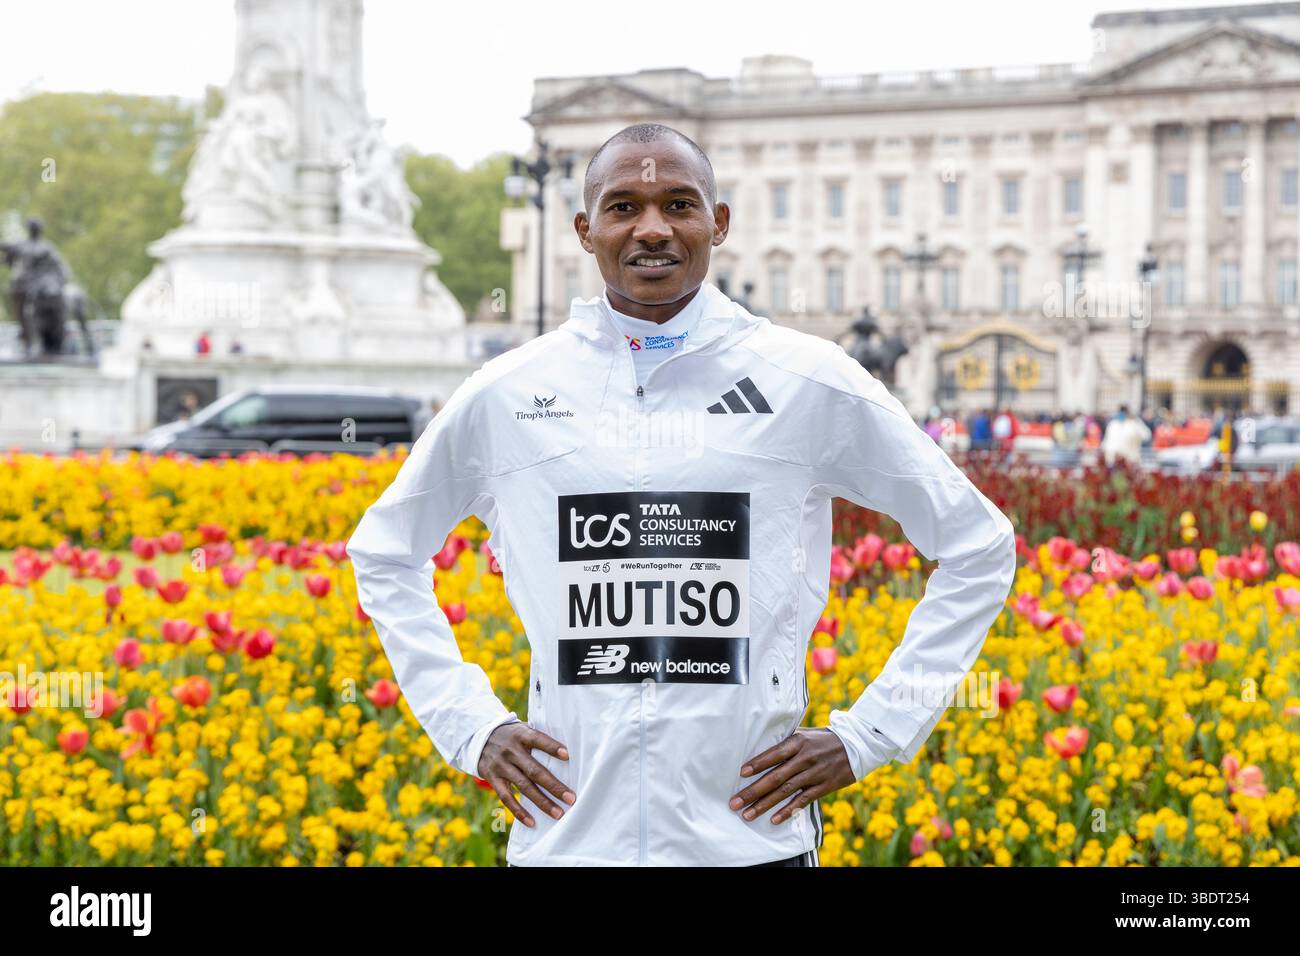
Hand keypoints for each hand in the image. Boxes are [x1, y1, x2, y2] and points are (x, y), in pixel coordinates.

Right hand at [477, 722, 575, 827]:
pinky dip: (519, 811)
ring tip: (558, 813)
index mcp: (520, 735)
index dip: (551, 747)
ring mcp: (501, 766)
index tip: (568, 755)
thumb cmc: (512, 735)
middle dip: (553, 785)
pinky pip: (506, 798)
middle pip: (534, 770)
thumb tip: (568, 752)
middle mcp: (510, 751)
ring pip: (523, 786)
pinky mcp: (493, 779)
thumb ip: (539, 739)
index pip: (537, 740)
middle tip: (571, 798)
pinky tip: (532, 822)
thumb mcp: (522, 730)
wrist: (480, 739)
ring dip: (542, 802)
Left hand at [729, 727, 856, 825]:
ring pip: (786, 791)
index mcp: (798, 742)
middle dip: (753, 791)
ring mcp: (815, 774)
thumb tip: (759, 746)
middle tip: (735, 802)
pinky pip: (803, 801)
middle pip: (776, 777)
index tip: (741, 773)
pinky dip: (788, 811)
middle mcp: (805, 758)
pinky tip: (774, 819)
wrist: (856, 745)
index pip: (774, 754)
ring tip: (748, 814)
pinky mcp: (824, 787)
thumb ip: (785, 742)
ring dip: (765, 804)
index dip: (758, 764)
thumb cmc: (823, 739)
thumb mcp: (804, 733)